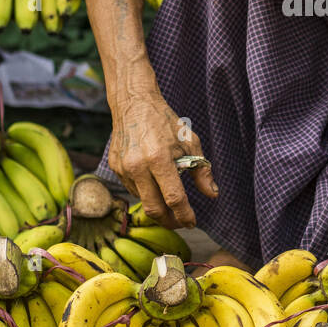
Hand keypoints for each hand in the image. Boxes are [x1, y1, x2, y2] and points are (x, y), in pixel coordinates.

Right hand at [108, 93, 216, 227]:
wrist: (134, 104)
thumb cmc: (165, 122)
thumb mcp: (190, 142)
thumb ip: (202, 171)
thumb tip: (212, 195)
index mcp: (159, 158)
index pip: (174, 198)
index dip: (185, 215)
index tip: (192, 222)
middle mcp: (138, 166)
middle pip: (154, 209)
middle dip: (170, 221)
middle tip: (181, 223)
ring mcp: (123, 168)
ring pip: (142, 201)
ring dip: (158, 206)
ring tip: (169, 200)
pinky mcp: (115, 168)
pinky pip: (132, 189)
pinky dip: (146, 193)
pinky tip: (154, 183)